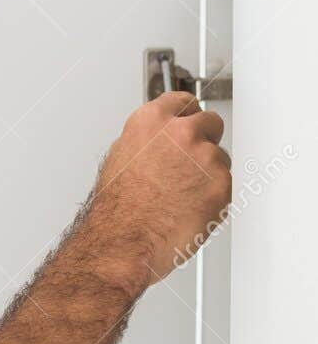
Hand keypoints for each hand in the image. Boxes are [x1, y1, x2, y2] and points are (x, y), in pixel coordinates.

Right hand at [88, 90, 231, 290]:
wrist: (125, 241)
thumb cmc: (118, 210)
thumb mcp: (120, 159)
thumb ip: (147, 140)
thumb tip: (158, 140)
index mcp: (152, 121)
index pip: (184, 101)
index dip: (187, 117)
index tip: (190, 123)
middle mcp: (182, 132)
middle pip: (210, 123)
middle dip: (203, 142)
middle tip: (189, 167)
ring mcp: (205, 157)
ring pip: (220, 158)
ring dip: (208, 175)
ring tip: (181, 197)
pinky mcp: (222, 184)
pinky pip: (226, 186)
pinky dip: (214, 198)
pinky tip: (190, 208)